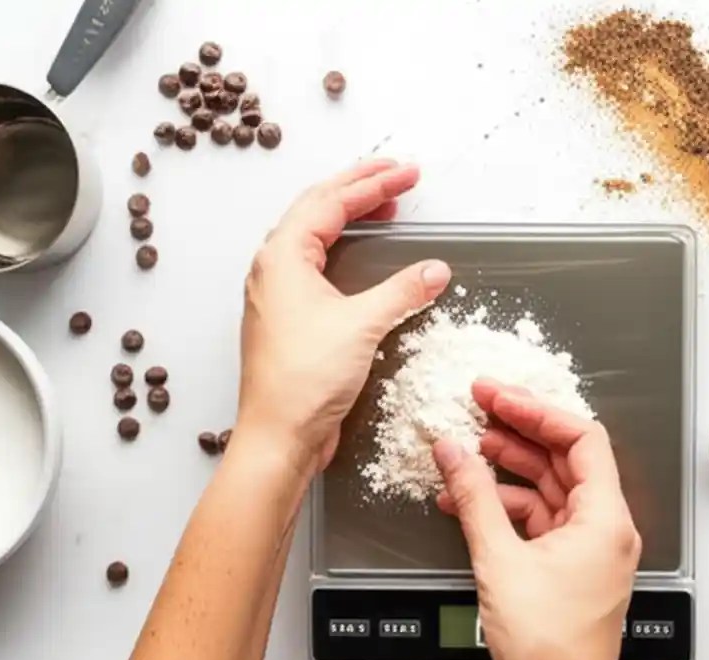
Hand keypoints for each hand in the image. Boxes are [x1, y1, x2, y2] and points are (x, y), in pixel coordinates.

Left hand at [238, 159, 450, 468]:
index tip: (408, 174)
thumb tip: (435, 271)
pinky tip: (363, 259)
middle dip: (360, 188)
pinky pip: (316, 266)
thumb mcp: (363, 325)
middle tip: (396, 175)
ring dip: (349, 216)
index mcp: (282, 257)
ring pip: (314, 236)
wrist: (278, 436)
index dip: (374, 184)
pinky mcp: (288, 318)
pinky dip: (344, 250)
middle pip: (317, 209)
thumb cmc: (303, 380)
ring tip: (384, 208)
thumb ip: (403, 291)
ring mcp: (277, 293)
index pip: (332, 202)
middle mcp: (273, 269)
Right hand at [434, 379, 639, 659]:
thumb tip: (455, 453)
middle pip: (565, 456)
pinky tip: (471, 500)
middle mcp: (605, 527)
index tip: (499, 396)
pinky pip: (539, 517)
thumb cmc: (551, 648)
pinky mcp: (570, 563)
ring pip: (549, 486)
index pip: (581, 437)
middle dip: (519, 430)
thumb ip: (474, 498)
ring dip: (508, 467)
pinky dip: (506, 504)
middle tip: (481, 406)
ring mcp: (588, 545)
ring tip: (469, 451)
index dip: (537, 410)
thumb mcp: (499, 560)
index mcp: (605, 518)